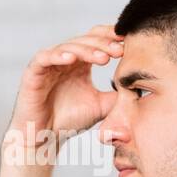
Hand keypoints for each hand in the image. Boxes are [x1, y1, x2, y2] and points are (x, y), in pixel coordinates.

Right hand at [7, 23, 124, 142]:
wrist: (46, 137)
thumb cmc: (71, 120)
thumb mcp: (103, 106)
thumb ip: (119, 94)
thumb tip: (143, 87)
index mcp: (81, 63)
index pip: (96, 41)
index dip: (111, 38)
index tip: (130, 42)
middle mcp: (65, 59)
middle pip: (85, 41)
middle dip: (104, 44)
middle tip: (120, 50)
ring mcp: (49, 64)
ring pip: (67, 47)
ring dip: (86, 50)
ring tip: (103, 58)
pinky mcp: (33, 73)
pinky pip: (44, 58)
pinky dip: (57, 55)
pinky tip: (71, 58)